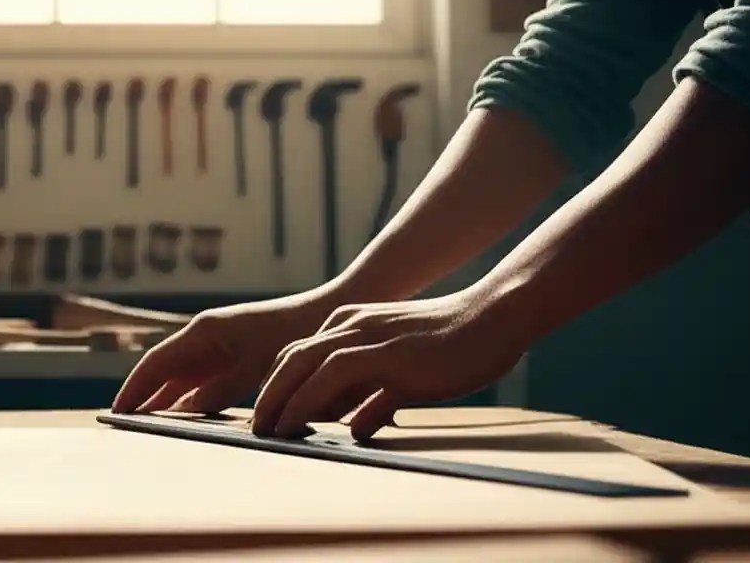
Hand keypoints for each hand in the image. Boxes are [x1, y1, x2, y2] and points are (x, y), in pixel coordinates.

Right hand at [111, 298, 329, 414]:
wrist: (327, 315)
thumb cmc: (294, 335)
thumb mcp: (258, 366)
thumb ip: (222, 389)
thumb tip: (188, 410)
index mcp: (203, 331)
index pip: (156, 363)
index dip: (135, 389)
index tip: (117, 413)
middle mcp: (204, 336)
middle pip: (163, 372)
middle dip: (143, 398)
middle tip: (122, 429)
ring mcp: (217, 347)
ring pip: (180, 379)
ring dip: (164, 402)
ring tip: (143, 430)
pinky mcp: (232, 357)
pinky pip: (201, 382)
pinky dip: (188, 401)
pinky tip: (181, 421)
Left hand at [250, 288, 528, 440]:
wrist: (494, 317)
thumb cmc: (448, 342)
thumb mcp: (396, 358)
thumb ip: (370, 386)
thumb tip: (353, 424)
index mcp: (349, 323)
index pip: (295, 353)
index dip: (274, 385)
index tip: (264, 416)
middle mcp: (355, 328)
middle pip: (293, 360)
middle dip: (269, 396)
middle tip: (256, 428)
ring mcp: (377, 342)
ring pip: (315, 369)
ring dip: (290, 402)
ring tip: (276, 432)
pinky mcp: (402, 362)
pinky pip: (356, 386)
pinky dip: (338, 408)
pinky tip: (331, 430)